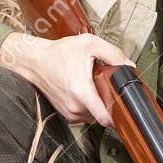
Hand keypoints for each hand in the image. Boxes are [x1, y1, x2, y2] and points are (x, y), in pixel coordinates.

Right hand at [0, 30, 131, 126]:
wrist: (34, 61)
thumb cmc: (58, 53)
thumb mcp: (89, 44)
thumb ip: (113, 54)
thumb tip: (129, 66)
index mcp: (82, 92)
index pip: (106, 118)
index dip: (119, 115)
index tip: (124, 108)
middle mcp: (74, 107)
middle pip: (103, 115)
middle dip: (109, 102)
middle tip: (106, 86)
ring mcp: (69, 112)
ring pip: (94, 116)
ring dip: (98, 105)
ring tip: (93, 87)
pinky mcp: (65, 114)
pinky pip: (84, 115)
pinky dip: (88, 106)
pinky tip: (84, 91)